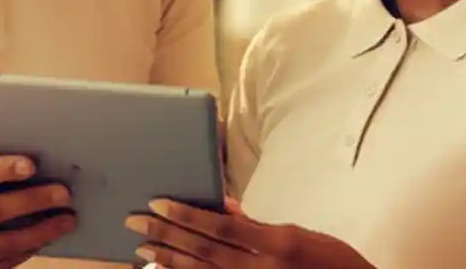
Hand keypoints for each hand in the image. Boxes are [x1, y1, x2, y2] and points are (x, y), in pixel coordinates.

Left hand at [125, 198, 373, 268]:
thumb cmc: (331, 261)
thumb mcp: (298, 234)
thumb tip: (221, 207)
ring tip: (142, 250)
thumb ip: (256, 224)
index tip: (158, 204)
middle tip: (135, 223)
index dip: (188, 216)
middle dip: (167, 236)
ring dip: (170, 262)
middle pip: (205, 252)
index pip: (223, 228)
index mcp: (278, 244)